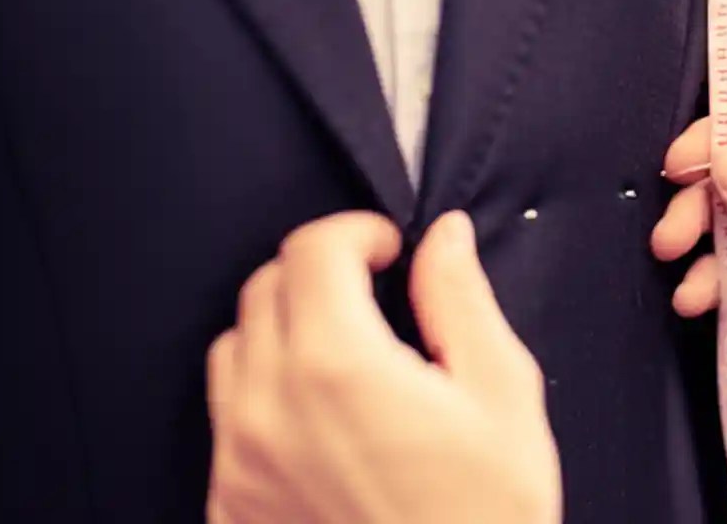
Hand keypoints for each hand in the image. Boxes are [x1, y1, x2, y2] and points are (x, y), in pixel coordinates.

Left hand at [206, 211, 559, 523]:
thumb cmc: (488, 518)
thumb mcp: (501, 397)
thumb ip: (461, 300)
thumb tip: (444, 238)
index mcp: (339, 368)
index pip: (312, 250)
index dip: (357, 232)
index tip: (388, 249)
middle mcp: (270, 409)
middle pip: (264, 288)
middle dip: (320, 272)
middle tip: (373, 294)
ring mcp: (240, 463)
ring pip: (234, 351)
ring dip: (284, 328)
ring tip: (344, 356)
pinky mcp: (231, 507)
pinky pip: (226, 421)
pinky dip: (264, 397)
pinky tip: (322, 422)